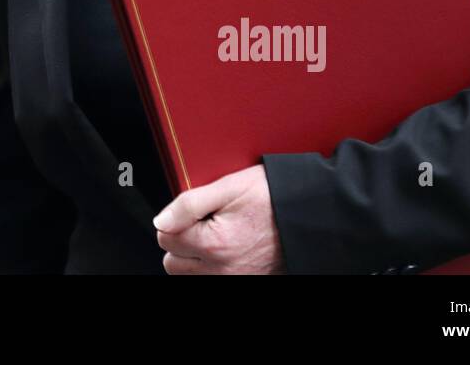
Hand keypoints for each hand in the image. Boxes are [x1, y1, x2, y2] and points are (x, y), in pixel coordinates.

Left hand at [152, 164, 284, 273]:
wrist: (308, 214)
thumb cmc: (272, 196)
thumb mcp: (228, 187)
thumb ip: (189, 204)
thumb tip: (161, 221)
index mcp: (214, 243)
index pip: (165, 237)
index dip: (174, 218)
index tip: (192, 210)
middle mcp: (222, 269)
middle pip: (173, 262)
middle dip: (180, 241)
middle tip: (201, 222)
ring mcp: (235, 279)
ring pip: (191, 275)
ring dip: (194, 258)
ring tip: (214, 234)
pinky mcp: (247, 281)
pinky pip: (213, 279)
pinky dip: (213, 267)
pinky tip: (225, 249)